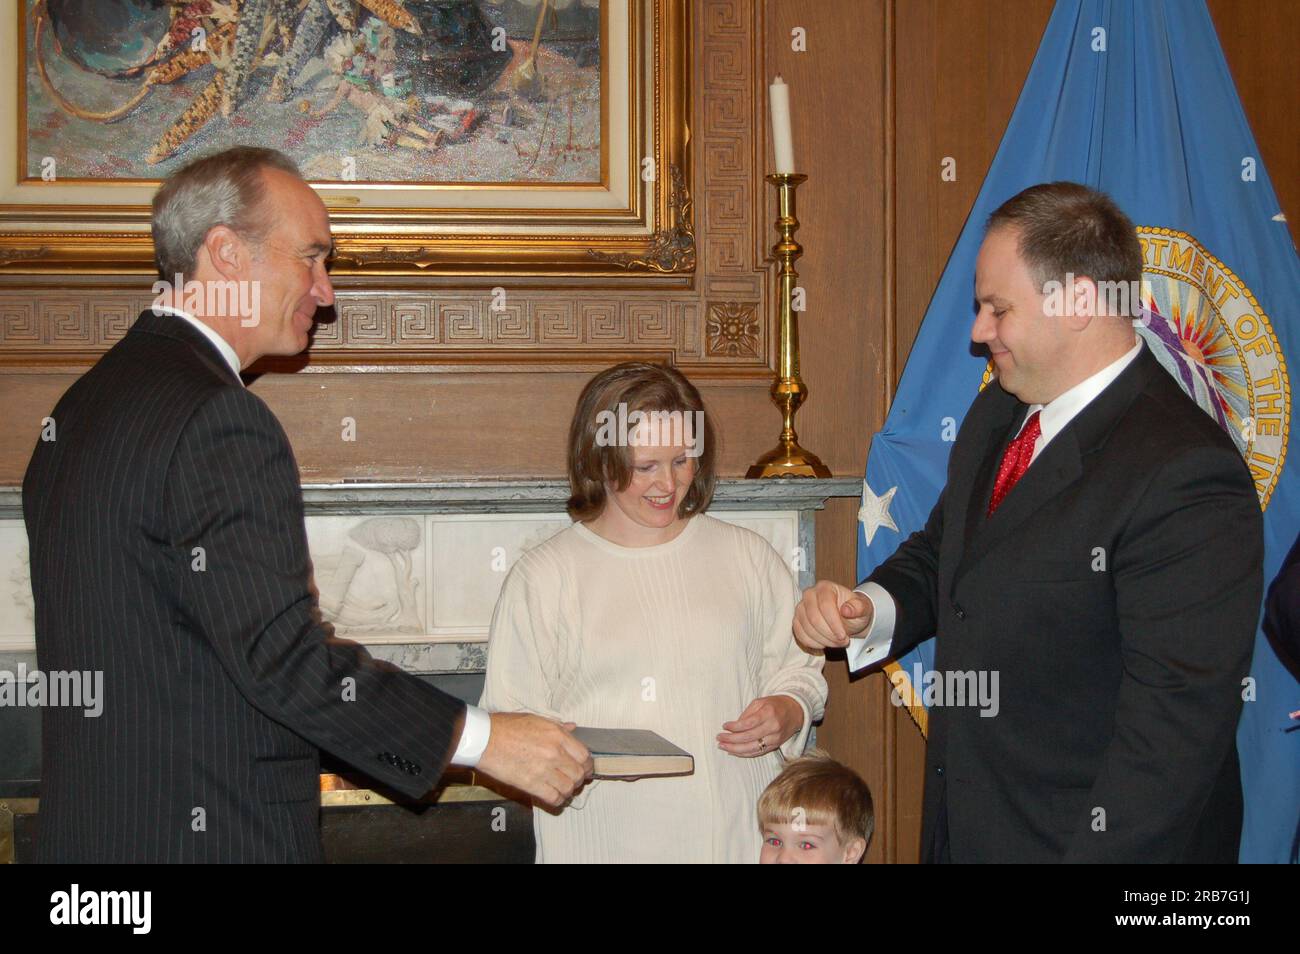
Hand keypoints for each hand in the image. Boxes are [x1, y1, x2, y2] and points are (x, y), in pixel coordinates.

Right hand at [476, 712, 592, 807]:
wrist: (484, 739)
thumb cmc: (506, 727)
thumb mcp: (535, 719)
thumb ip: (557, 726)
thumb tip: (572, 728)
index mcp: (556, 734)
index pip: (584, 754)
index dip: (587, 764)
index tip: (585, 768)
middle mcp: (554, 752)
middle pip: (579, 773)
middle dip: (580, 778)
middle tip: (576, 780)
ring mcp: (543, 769)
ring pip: (569, 787)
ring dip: (569, 790)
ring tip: (564, 788)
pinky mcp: (531, 784)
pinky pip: (554, 798)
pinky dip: (557, 800)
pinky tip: (554, 796)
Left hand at [717, 695, 802, 757]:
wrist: (796, 711)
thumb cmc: (775, 705)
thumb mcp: (760, 702)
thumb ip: (747, 714)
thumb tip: (733, 727)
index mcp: (768, 714)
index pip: (748, 724)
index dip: (734, 727)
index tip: (724, 726)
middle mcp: (773, 728)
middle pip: (748, 738)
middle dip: (731, 740)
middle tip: (719, 738)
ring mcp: (775, 739)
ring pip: (752, 748)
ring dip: (735, 749)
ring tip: (723, 746)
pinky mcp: (776, 746)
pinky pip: (758, 753)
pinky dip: (745, 753)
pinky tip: (734, 751)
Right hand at [793, 580, 872, 650]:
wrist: (847, 617)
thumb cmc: (854, 611)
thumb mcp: (863, 608)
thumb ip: (858, 607)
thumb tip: (846, 610)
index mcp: (825, 587)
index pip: (825, 606)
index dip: (834, 624)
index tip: (844, 636)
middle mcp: (809, 594)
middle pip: (814, 618)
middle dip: (829, 634)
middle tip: (842, 641)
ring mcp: (801, 607)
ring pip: (806, 628)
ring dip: (823, 640)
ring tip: (836, 643)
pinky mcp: (797, 620)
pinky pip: (799, 634)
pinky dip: (812, 643)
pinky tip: (824, 644)